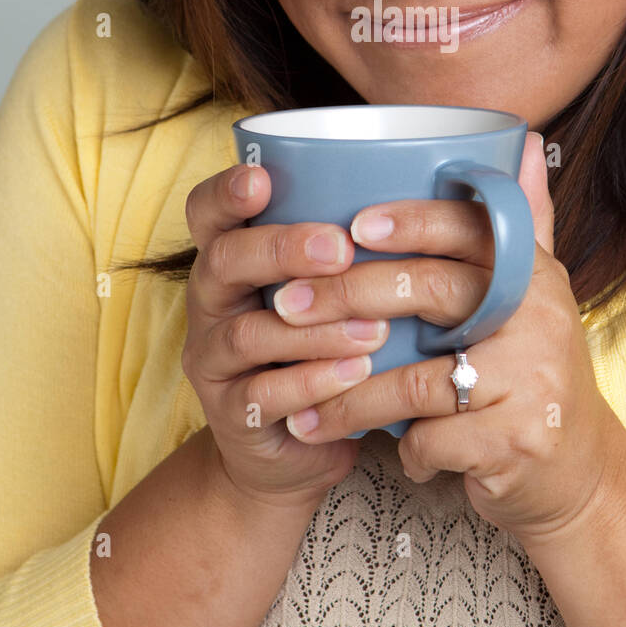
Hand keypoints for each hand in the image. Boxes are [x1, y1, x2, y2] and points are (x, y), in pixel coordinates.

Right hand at [181, 163, 387, 511]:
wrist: (289, 449)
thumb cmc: (316, 347)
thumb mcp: (320, 292)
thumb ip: (341, 249)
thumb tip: (419, 197)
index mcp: (230, 261)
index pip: (206, 213)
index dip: (225, 191)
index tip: (263, 177)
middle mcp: (211, 304)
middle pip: (222, 262)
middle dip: (281, 249)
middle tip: (340, 250)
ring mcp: (214, 362)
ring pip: (248, 333)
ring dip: (315, 328)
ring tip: (374, 328)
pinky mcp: (233, 415)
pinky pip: (265, 394)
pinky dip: (314, 381)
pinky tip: (358, 371)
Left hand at [274, 131, 625, 543]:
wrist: (580, 475)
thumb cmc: (535, 372)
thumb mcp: (536, 295)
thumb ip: (523, 222)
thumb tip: (523, 139)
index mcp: (535, 274)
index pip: (471, 228)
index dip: (411, 219)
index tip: (351, 223)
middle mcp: (540, 318)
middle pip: (432, 290)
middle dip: (347, 296)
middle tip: (284, 306)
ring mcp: (532, 380)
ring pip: (417, 379)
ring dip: (350, 396)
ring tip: (303, 408)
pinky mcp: (517, 440)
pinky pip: (431, 438)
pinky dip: (401, 449)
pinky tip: (379, 452)